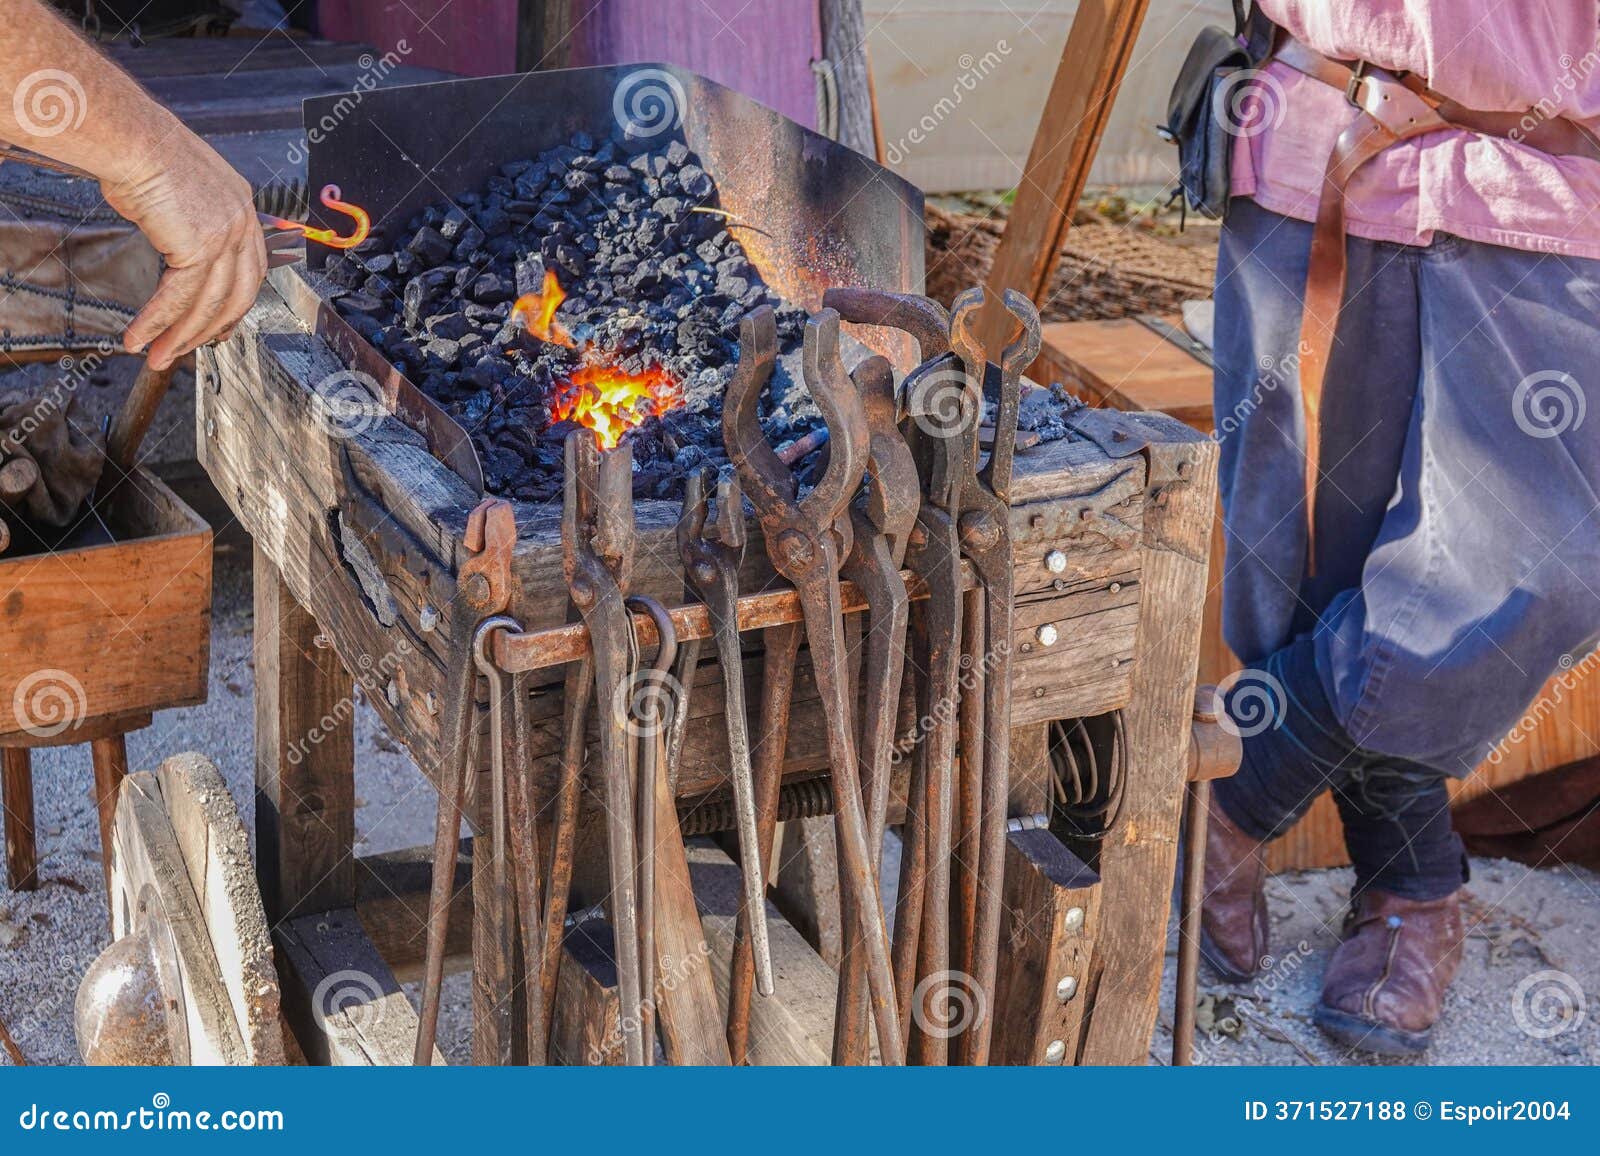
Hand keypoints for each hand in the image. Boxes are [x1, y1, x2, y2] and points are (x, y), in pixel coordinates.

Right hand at [100, 130, 265, 369]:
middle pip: (236, 294)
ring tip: (157, 356)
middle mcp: (242, 221)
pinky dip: (157, 322)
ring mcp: (226, 235)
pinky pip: (178, 298)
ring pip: (208, 304)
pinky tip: (139, 338)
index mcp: (241, 205)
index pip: (249, 269)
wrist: (127, 135)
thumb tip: (173, 242)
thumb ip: (186, 220)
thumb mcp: (175, 188)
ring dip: (179, 336)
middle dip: (209, 329)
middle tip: (184, 350)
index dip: (234, 304)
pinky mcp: (200, 246)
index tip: (217, 326)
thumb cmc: (138, 151)